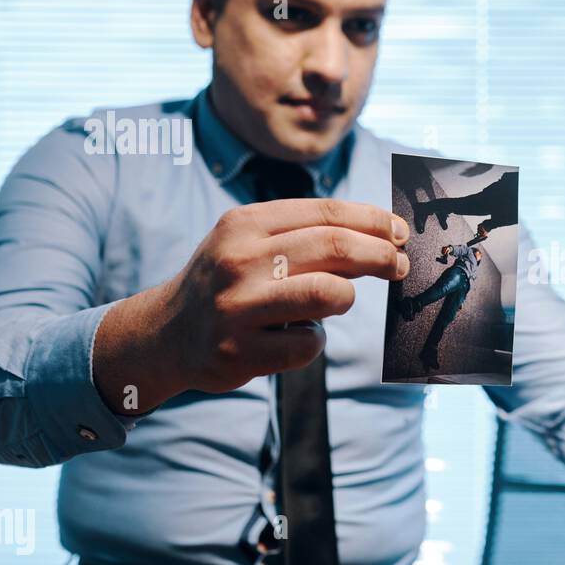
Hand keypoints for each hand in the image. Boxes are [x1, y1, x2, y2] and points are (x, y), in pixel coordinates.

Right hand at [94, 198, 410, 411]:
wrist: (165, 334)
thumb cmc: (228, 283)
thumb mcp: (252, 243)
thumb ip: (306, 235)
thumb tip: (382, 235)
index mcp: (245, 223)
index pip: (327, 212)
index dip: (373, 221)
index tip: (399, 232)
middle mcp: (238, 259)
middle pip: (335, 248)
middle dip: (380, 256)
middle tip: (399, 266)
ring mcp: (238, 307)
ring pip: (328, 295)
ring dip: (344, 299)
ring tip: (335, 302)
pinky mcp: (240, 351)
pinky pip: (308, 344)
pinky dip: (314, 341)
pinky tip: (295, 337)